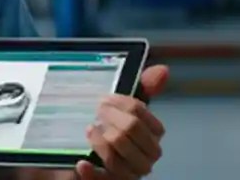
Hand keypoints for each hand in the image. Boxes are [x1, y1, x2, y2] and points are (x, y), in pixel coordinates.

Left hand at [76, 65, 169, 179]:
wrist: (76, 159)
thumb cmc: (107, 132)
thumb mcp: (121, 110)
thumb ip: (142, 90)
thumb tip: (163, 70)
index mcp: (152, 136)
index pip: (139, 112)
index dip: (119, 103)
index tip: (104, 99)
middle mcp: (145, 158)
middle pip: (130, 131)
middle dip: (108, 119)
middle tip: (94, 115)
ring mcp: (129, 174)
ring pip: (117, 158)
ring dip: (99, 142)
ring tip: (89, 132)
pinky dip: (91, 172)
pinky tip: (82, 162)